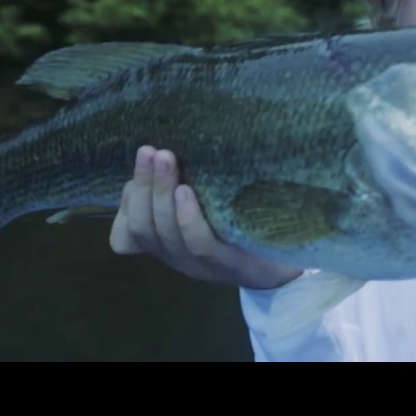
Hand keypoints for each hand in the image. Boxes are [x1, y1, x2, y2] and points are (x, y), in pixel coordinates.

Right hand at [110, 145, 302, 290]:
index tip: (134, 174)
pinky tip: (186, 191)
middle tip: (148, 151)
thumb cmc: (242, 225)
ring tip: (166, 159)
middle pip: (143, 227)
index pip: (127, 235)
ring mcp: (200, 264)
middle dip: (142, 186)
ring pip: (166, 232)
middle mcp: (177, 256)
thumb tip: (162, 151)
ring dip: (160, 193)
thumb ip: (182, 184)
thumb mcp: (207, 203)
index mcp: (168, 244)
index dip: (124, 206)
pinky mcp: (228, 263)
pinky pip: (199, 243)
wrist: (290, 261)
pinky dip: (187, 217)